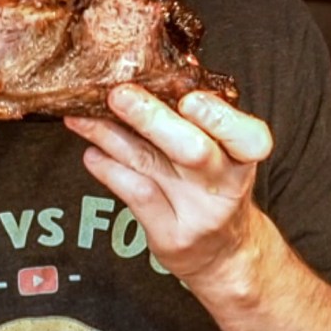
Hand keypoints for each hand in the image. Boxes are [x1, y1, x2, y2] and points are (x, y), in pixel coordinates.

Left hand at [66, 84, 274, 286]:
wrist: (222, 254)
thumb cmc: (216, 191)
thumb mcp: (224, 157)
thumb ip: (197, 123)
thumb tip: (150, 76)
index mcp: (243, 159)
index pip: (249, 138)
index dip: (221, 118)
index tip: (191, 99)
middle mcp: (224, 186)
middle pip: (191, 150)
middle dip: (152, 119)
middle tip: (118, 94)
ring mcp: (196, 213)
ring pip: (150, 165)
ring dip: (111, 136)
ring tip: (81, 115)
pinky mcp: (169, 234)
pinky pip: (134, 194)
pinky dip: (109, 170)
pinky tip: (92, 153)